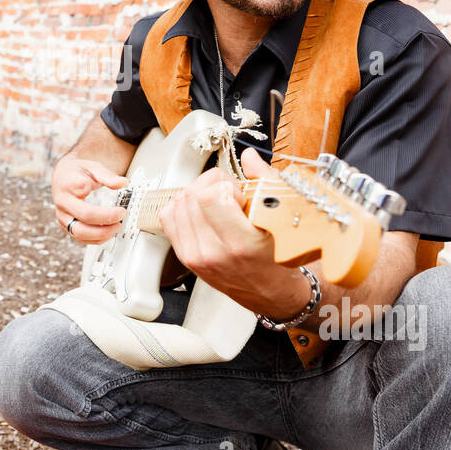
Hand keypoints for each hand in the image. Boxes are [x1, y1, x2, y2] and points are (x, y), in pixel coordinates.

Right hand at [52, 156, 126, 243]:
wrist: (62, 177)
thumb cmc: (77, 172)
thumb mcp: (93, 167)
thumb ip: (107, 176)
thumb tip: (123, 183)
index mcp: (68, 184)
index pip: (85, 195)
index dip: (104, 201)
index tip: (122, 206)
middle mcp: (62, 202)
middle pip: (83, 216)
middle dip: (106, 220)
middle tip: (121, 216)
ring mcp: (62, 216)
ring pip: (79, 232)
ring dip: (101, 233)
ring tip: (116, 227)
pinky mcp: (65, 226)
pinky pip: (80, 238)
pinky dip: (96, 239)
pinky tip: (108, 233)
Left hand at [159, 147, 315, 318]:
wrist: (269, 292)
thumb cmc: (279, 259)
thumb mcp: (282, 219)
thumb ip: (265, 182)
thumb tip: (248, 157)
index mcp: (241, 244)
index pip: (211, 197)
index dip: (226, 186)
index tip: (239, 194)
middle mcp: (213, 252)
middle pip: (193, 196)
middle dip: (211, 185)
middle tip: (229, 196)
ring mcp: (195, 256)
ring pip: (178, 203)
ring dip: (197, 194)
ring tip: (217, 204)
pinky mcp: (185, 257)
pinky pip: (168, 217)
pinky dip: (181, 207)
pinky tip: (201, 211)